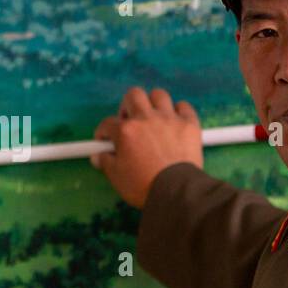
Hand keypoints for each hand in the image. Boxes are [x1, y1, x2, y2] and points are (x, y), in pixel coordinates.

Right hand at [91, 87, 203, 207]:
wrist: (176, 192)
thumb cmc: (144, 185)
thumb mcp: (116, 177)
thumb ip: (105, 162)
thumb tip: (98, 157)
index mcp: (126, 131)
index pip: (107, 124)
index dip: (104, 132)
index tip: (105, 139)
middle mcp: (146, 119)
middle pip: (133, 95)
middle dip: (128, 106)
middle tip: (129, 120)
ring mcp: (169, 119)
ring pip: (159, 95)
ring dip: (153, 104)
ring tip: (152, 118)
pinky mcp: (189, 125)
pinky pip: (184, 106)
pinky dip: (178, 111)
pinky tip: (174, 121)